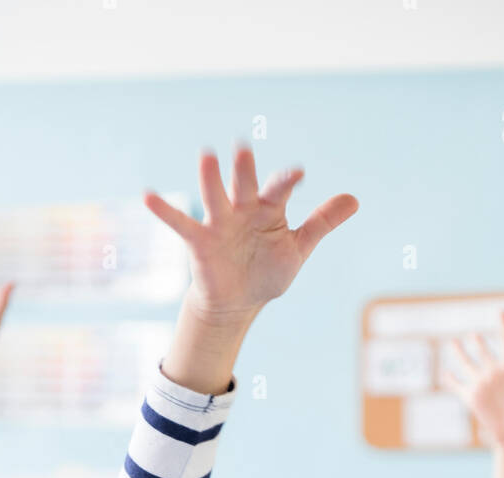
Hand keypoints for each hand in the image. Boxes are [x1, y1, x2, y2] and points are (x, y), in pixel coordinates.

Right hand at [143, 144, 357, 321]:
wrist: (239, 303)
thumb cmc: (267, 270)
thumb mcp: (298, 248)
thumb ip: (322, 222)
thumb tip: (355, 199)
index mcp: (267, 208)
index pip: (278, 189)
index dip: (287, 182)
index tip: (298, 175)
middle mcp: (241, 209)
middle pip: (244, 184)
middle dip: (244, 169)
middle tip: (244, 148)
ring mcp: (219, 223)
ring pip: (214, 196)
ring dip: (210, 178)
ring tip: (207, 155)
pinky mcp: (199, 241)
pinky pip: (180, 224)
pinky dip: (164, 211)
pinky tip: (148, 196)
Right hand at [441, 311, 503, 446]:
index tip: (502, 312)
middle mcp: (496, 374)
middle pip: (485, 353)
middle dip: (478, 344)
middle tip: (473, 335)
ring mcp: (483, 385)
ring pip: (468, 364)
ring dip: (461, 354)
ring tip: (454, 343)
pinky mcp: (472, 398)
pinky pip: (458, 386)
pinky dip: (450, 380)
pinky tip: (444, 373)